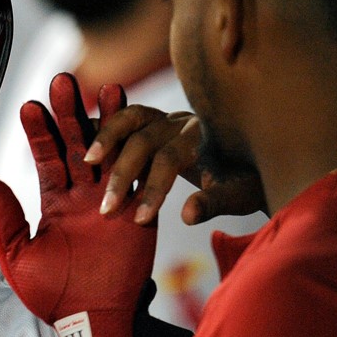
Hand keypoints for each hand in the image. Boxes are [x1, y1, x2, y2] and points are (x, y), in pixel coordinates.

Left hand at [0, 75, 185, 336]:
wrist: (92, 322)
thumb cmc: (53, 296)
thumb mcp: (19, 258)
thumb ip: (6, 219)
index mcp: (53, 204)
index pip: (46, 158)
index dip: (39, 132)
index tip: (30, 105)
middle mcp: (81, 196)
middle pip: (77, 145)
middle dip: (71, 113)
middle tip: (64, 79)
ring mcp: (110, 201)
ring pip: (110, 153)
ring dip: (108, 122)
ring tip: (107, 88)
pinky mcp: (136, 211)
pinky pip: (138, 177)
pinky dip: (138, 153)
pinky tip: (140, 126)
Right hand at [84, 105, 266, 224]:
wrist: (254, 153)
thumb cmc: (246, 179)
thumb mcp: (240, 194)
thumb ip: (214, 202)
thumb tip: (187, 215)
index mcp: (203, 139)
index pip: (170, 160)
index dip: (153, 189)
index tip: (139, 219)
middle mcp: (182, 122)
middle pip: (143, 141)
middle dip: (122, 175)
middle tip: (106, 209)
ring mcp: (165, 117)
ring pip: (130, 118)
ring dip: (105, 138)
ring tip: (87, 161)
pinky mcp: (152, 120)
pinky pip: (123, 119)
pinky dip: (103, 128)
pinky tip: (83, 143)